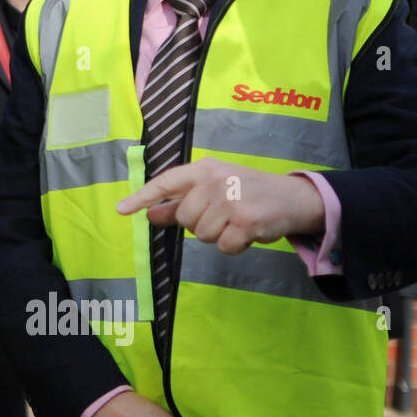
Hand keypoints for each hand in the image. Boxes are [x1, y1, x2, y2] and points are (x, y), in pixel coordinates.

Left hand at [116, 158, 325, 254]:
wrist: (295, 198)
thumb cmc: (248, 193)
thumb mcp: (214, 190)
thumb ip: (181, 202)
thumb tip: (150, 215)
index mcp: (204, 169)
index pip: (166, 183)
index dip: (142, 197)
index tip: (122, 210)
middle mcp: (215, 180)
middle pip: (184, 218)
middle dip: (200, 225)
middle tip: (225, 216)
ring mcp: (231, 200)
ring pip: (202, 235)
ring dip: (220, 236)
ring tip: (238, 222)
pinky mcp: (246, 221)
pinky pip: (224, 247)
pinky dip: (235, 246)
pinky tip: (249, 232)